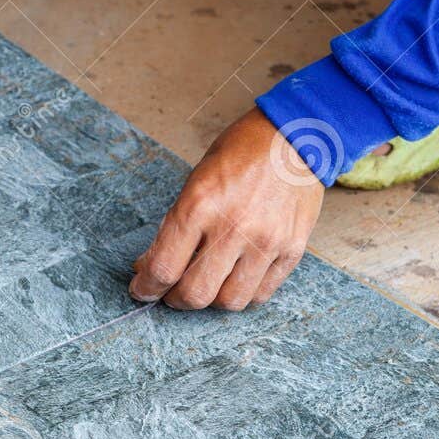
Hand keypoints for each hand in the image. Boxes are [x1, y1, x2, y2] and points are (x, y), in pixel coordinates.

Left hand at [130, 107, 323, 310]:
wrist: (295, 136)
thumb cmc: (241, 154)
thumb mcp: (196, 180)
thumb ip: (175, 225)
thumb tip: (151, 266)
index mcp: (200, 205)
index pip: (163, 268)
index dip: (147, 288)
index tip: (143, 291)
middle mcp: (234, 228)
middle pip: (195, 295)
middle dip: (176, 299)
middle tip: (171, 292)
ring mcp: (266, 242)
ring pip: (229, 302)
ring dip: (211, 300)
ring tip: (207, 284)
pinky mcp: (292, 250)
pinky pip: (260, 294)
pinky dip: (242, 293)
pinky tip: (234, 278)